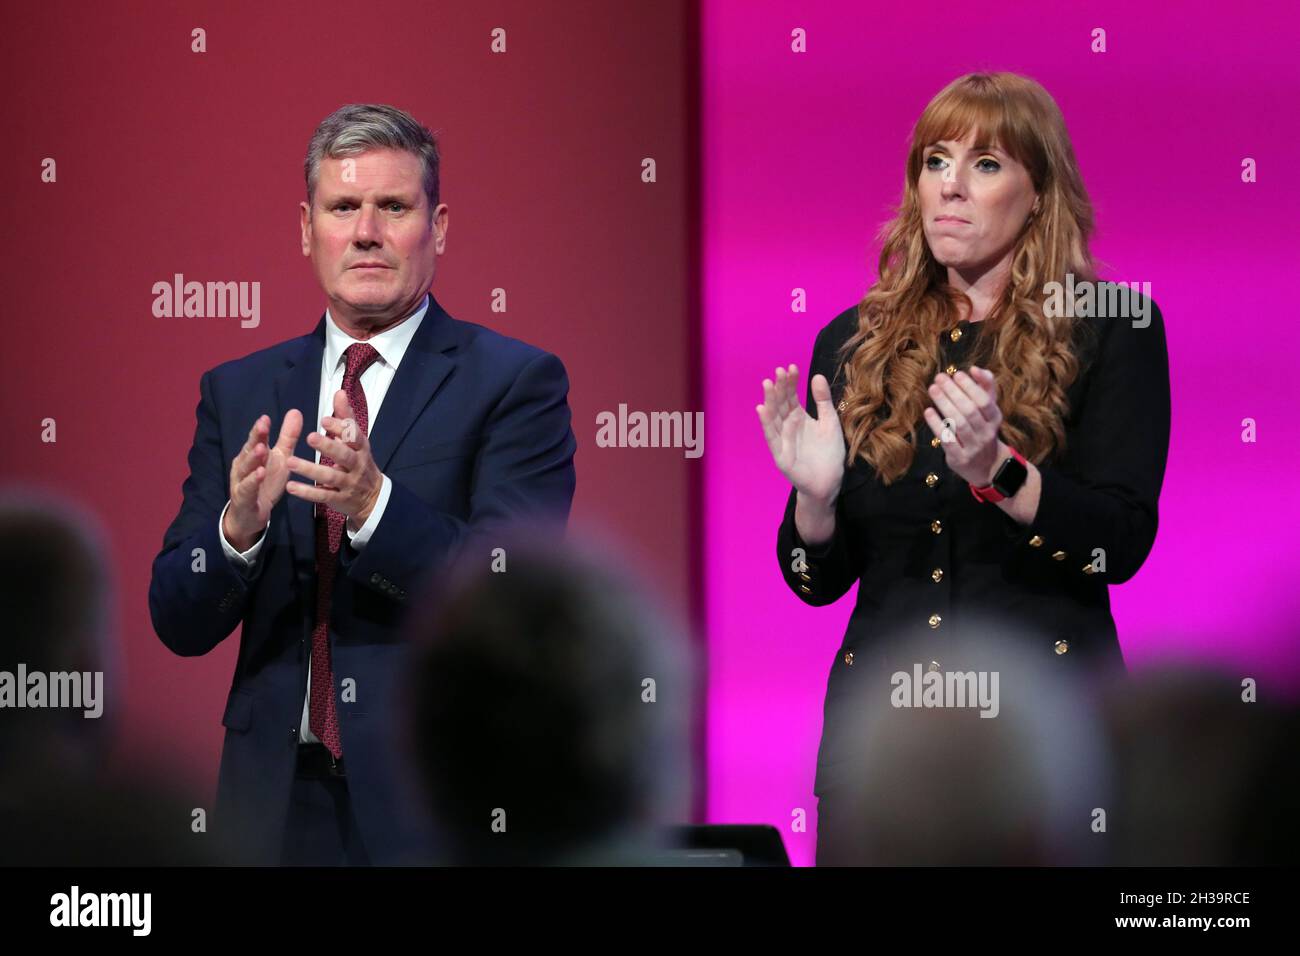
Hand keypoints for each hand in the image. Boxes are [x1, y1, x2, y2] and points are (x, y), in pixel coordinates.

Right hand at [224, 409, 303, 549]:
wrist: (251, 514)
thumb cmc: (265, 482)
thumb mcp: (280, 458)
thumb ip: (287, 437)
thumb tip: (295, 411)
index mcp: (253, 454)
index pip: (256, 439)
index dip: (260, 429)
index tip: (266, 418)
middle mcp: (244, 465)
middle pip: (249, 449)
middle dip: (256, 438)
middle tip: (263, 426)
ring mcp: (241, 481)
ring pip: (246, 468)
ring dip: (253, 458)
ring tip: (262, 449)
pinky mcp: (244, 498)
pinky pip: (247, 488)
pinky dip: (252, 481)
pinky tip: (260, 474)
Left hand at [284, 389, 384, 532]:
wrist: (373, 497)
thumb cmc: (359, 462)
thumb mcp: (356, 440)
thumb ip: (345, 418)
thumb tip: (340, 392)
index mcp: (360, 448)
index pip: (353, 436)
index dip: (340, 428)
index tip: (323, 420)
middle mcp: (356, 465)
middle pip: (344, 456)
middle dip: (328, 447)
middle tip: (309, 437)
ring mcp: (348, 484)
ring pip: (330, 477)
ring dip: (310, 469)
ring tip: (290, 462)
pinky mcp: (339, 499)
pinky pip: (322, 496)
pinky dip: (306, 492)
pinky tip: (290, 486)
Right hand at [756, 364, 845, 502]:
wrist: (830, 482)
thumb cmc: (829, 453)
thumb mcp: (830, 422)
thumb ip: (823, 401)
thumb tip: (817, 375)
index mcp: (799, 418)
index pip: (792, 396)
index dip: (791, 382)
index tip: (792, 367)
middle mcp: (788, 426)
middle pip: (781, 404)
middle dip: (779, 388)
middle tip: (779, 372)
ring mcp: (782, 440)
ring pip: (773, 417)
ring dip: (770, 401)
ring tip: (767, 384)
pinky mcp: (780, 455)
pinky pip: (772, 437)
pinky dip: (766, 423)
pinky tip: (762, 409)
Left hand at [922, 365, 1006, 486]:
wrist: (987, 466)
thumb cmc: (983, 429)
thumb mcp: (989, 409)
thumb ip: (986, 387)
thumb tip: (975, 369)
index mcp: (995, 419)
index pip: (985, 401)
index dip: (971, 387)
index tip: (956, 374)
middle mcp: (987, 433)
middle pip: (970, 410)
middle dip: (953, 392)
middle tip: (939, 378)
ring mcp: (973, 447)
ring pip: (959, 424)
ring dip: (944, 404)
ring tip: (933, 389)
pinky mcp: (960, 458)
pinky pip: (948, 440)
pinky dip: (937, 425)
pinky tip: (928, 411)